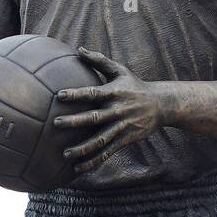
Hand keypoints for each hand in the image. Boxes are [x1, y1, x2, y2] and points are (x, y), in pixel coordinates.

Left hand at [54, 48, 170, 172]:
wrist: (161, 105)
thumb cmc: (135, 85)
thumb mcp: (120, 70)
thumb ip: (99, 61)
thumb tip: (78, 49)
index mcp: (114, 93)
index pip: (93, 93)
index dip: (76, 94)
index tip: (59, 96)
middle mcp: (117, 110)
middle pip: (94, 118)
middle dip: (75, 122)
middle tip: (56, 124)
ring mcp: (122, 127)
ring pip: (100, 140)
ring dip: (83, 148)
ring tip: (66, 154)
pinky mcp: (125, 140)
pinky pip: (107, 152)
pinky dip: (93, 161)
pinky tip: (77, 167)